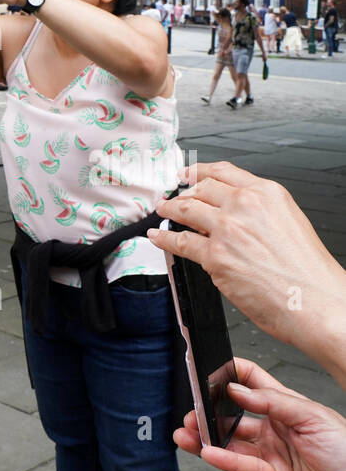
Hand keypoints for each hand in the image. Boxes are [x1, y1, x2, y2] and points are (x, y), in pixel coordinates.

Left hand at [147, 162, 345, 352]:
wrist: (313, 299)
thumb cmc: (306, 270)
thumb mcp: (288, 223)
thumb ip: (257, 214)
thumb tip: (229, 215)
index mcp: (268, 194)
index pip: (225, 172)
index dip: (199, 171)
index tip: (188, 173)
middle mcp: (246, 206)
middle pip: (201, 189)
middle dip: (181, 193)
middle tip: (171, 197)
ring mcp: (228, 229)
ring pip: (186, 210)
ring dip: (169, 210)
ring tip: (161, 212)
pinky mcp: (215, 255)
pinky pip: (179, 242)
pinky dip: (163, 238)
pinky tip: (157, 237)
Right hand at [174, 359, 345, 470]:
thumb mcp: (314, 417)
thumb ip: (274, 402)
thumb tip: (237, 390)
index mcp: (289, 407)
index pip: (253, 383)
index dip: (231, 375)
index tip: (208, 372)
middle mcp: (277, 429)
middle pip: (232, 415)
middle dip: (208, 412)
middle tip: (190, 411)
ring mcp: (272, 454)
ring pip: (230, 443)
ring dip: (206, 438)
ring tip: (186, 433)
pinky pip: (240, 467)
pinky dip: (222, 460)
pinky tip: (207, 453)